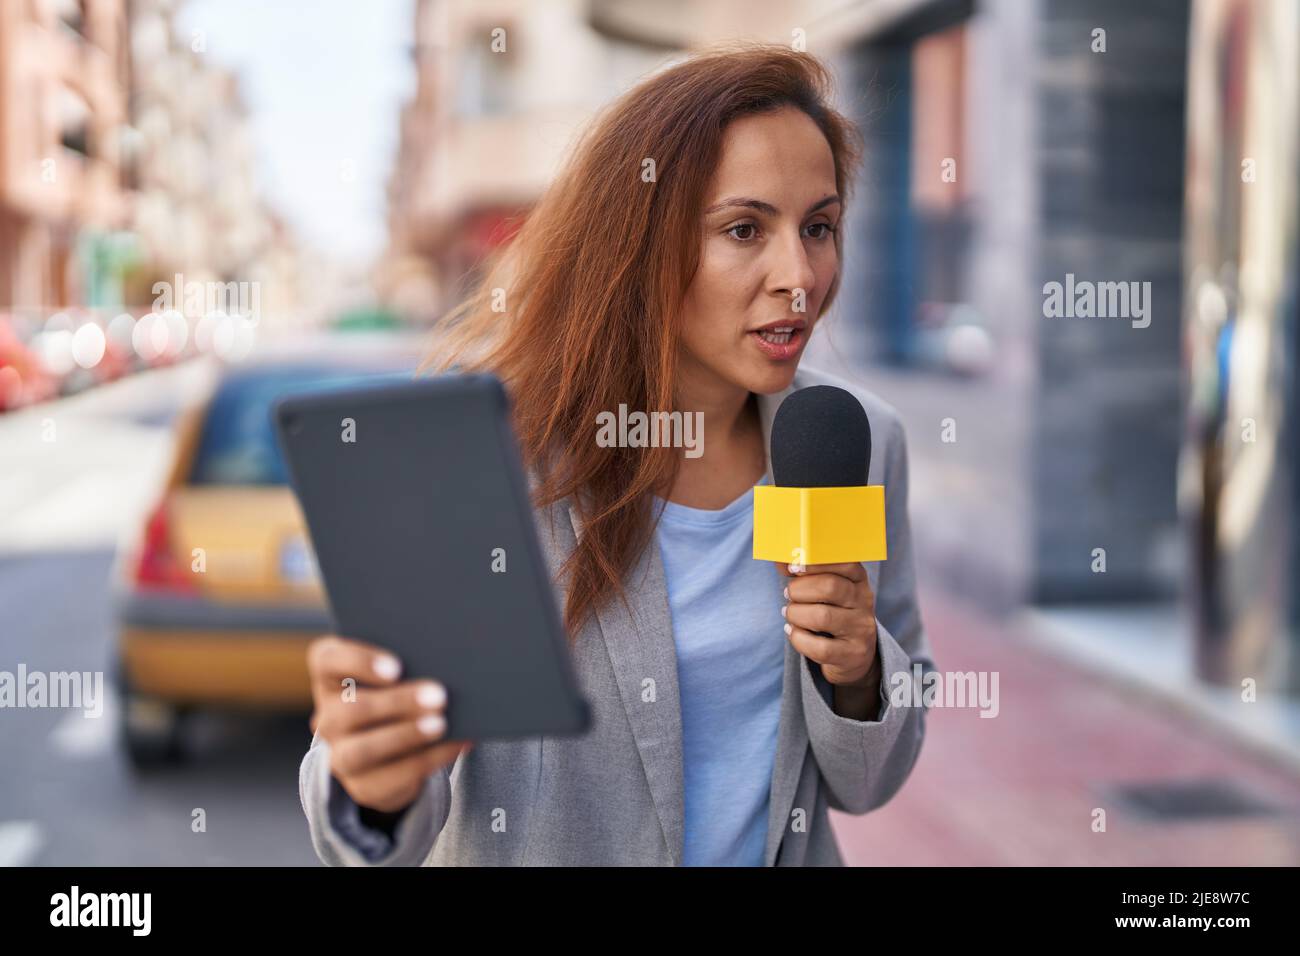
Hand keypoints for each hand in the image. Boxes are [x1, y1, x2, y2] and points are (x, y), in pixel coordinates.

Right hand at [307, 635, 471, 814]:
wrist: (393, 750)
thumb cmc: (400, 693)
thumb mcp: (399, 676)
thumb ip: (412, 663)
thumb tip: (447, 662)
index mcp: (331, 677)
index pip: (327, 661)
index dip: (358, 661)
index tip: (396, 667)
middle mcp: (327, 717)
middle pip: (351, 709)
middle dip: (397, 703)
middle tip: (438, 696)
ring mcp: (340, 756)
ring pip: (363, 749)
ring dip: (406, 736)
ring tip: (442, 724)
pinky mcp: (364, 787)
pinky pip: (393, 777)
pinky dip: (429, 758)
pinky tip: (456, 743)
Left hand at [777, 562, 879, 687]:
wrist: (853, 655)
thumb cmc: (830, 612)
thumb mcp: (824, 590)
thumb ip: (803, 572)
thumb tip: (779, 559)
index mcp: (858, 580)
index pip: (845, 563)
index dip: (815, 563)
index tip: (793, 567)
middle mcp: (864, 602)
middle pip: (830, 587)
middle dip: (799, 589)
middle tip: (788, 594)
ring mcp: (861, 629)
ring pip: (822, 617)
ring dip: (796, 614)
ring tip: (789, 613)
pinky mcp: (852, 654)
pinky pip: (820, 648)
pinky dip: (798, 638)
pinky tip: (792, 632)